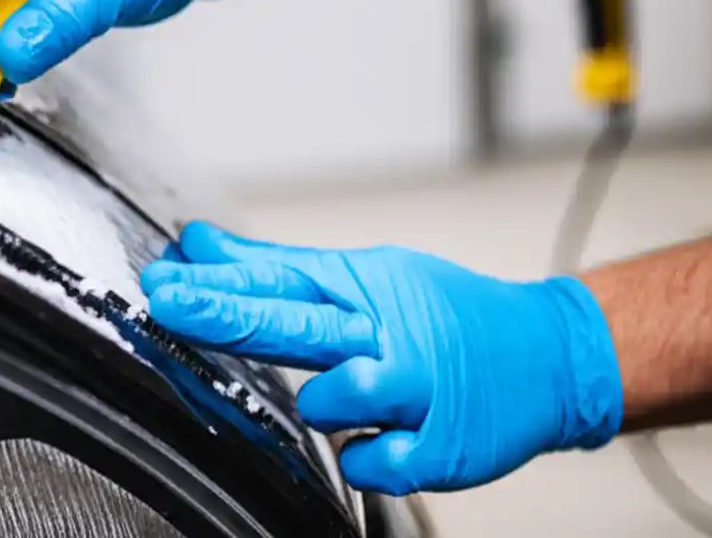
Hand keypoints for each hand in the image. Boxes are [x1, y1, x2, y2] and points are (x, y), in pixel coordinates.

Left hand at [141, 222, 623, 495]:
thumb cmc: (445, 316)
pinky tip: (387, 438)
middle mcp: (383, 336)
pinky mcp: (441, 449)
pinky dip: (370, 457)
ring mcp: (415, 392)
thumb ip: (271, 269)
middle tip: (170, 299)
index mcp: (358, 291)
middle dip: (227, 312)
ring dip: (328, 402)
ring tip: (353, 393)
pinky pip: (373, 466)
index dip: (215, 281)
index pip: (276, 281)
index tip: (163, 275)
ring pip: (337, 401)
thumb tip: (198, 246)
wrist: (549, 356)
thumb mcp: (359, 277)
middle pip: (295, 323)